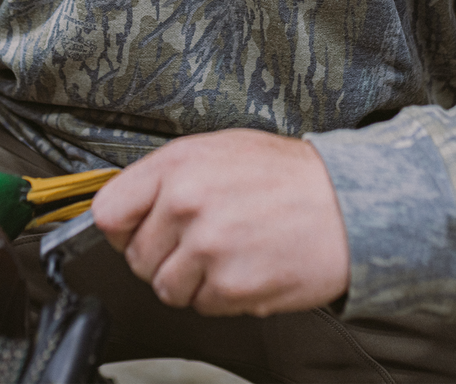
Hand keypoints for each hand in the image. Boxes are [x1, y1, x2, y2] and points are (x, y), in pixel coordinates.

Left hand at [92, 129, 348, 316]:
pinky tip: (247, 266)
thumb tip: (134, 202)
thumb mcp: (220, 149)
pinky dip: (222, 296)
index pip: (109, 211)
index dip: (123, 228)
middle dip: (165, 256)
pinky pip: (202, 306)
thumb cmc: (287, 175)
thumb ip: (171, 175)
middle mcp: (186, 203)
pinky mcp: (230, 285)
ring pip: (166, 288)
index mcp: (177, 165)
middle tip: (202, 241)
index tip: (138, 230)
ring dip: (192, 280)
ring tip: (228, 252)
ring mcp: (207, 247)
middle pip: (137, 257)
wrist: (347, 203)